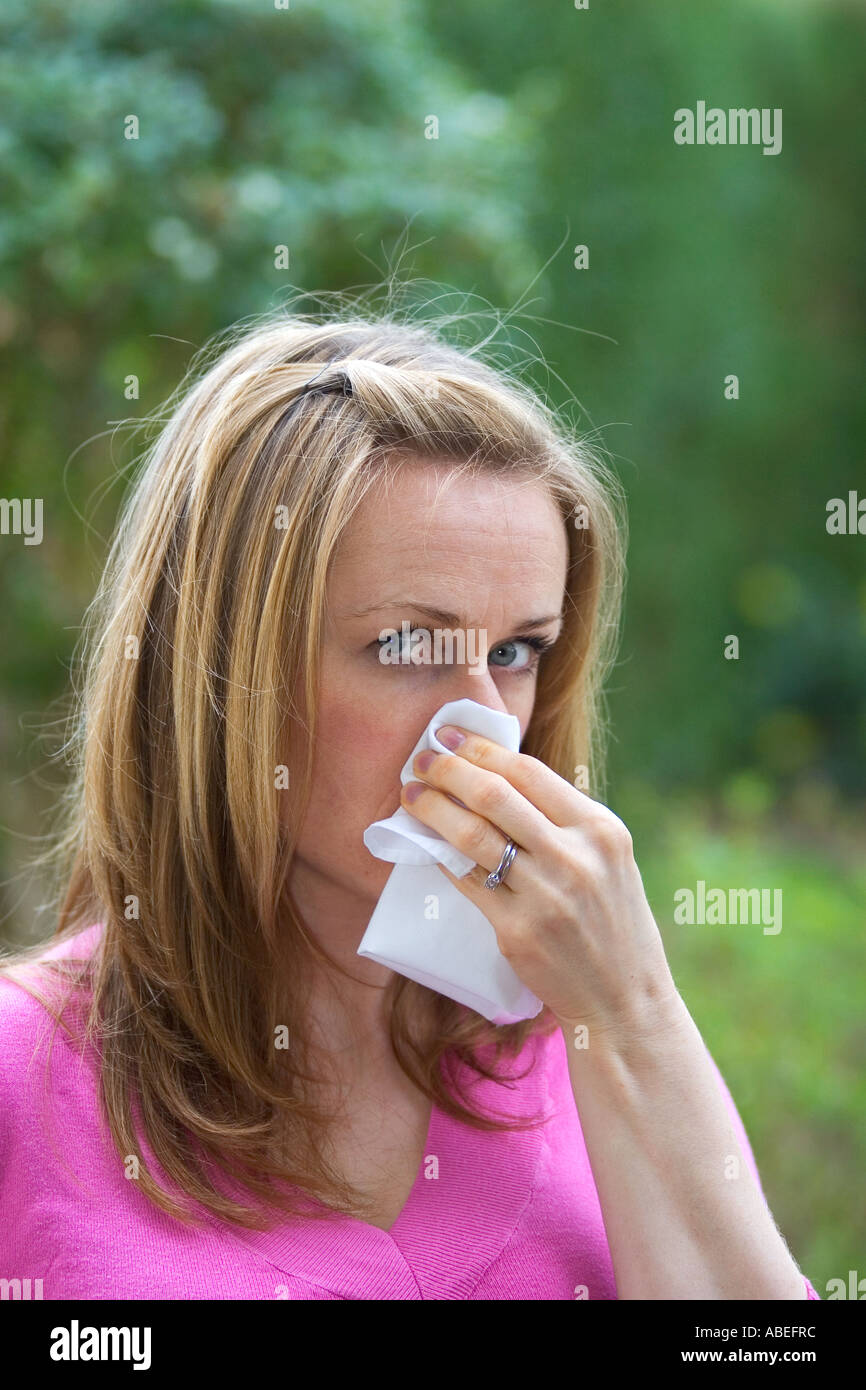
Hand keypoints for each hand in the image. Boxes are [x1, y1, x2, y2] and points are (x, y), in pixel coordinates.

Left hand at [401, 724, 680, 1038]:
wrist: (625, 1000)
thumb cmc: (613, 924)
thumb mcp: (609, 860)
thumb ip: (566, 822)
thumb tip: (498, 779)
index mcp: (601, 830)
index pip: (530, 772)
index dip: (484, 749)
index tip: (453, 737)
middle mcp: (575, 857)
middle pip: (495, 795)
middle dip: (450, 769)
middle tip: (422, 759)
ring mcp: (546, 896)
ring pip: (472, 835)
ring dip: (433, 809)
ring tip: (411, 795)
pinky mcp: (517, 932)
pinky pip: (465, 881)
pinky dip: (440, 856)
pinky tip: (426, 844)